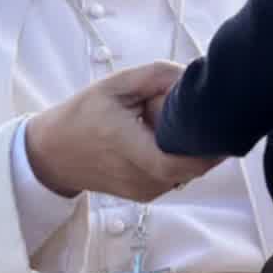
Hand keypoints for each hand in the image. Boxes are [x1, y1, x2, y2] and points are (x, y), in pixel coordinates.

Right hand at [24, 62, 217, 201]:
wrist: (54, 153)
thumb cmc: (83, 115)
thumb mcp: (116, 84)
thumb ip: (158, 75)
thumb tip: (194, 77)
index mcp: (127, 148)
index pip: (177, 162)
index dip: (206, 148)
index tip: (219, 124)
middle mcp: (138, 177)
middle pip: (191, 166)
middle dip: (200, 140)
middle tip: (191, 114)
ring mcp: (144, 192)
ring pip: (187, 172)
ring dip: (188, 149)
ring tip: (165, 127)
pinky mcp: (147, 196)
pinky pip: (177, 176)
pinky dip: (178, 158)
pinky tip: (159, 140)